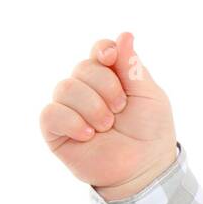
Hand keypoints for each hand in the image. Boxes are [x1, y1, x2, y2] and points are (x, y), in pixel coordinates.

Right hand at [39, 30, 178, 195]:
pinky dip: (71, 121)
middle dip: (105, 87)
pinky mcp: (56, 130)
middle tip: (120, 109)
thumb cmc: (150, 132)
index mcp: (111, 76)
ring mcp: (70, 108)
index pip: (99, 50)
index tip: (111, 58)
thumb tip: (125, 35)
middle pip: (82, 67)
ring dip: (92, 107)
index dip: (103, 50)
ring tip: (106, 126)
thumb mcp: (150, 97)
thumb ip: (133, 68)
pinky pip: (52, 113)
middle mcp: (87, 88)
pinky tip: (88, 134)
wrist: (143, 168)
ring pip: (65, 88)